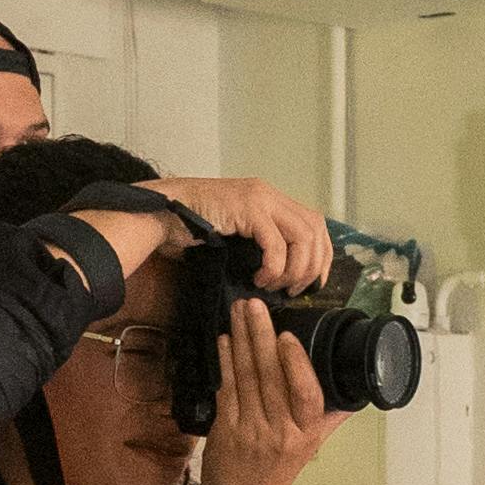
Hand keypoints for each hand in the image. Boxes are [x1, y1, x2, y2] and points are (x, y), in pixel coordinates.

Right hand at [93, 173, 332, 296]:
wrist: (163, 212)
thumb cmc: (194, 227)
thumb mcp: (237, 233)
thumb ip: (262, 242)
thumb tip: (286, 274)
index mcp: (271, 198)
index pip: (315, 224)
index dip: (321, 255)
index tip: (313, 282)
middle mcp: (270, 194)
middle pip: (315, 229)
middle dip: (312, 266)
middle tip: (294, 290)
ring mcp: (260, 198)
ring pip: (301, 236)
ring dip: (293, 268)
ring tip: (273, 285)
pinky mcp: (248, 208)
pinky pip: (276, 243)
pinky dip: (274, 266)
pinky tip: (260, 279)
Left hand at [193, 288, 331, 484]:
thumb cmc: (278, 471)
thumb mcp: (313, 445)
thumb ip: (330, 416)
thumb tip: (352, 392)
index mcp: (306, 433)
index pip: (306, 395)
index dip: (296, 363)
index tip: (286, 336)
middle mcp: (279, 432)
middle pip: (270, 376)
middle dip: (261, 335)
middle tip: (256, 305)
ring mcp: (250, 431)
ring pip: (246, 377)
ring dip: (241, 339)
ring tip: (239, 312)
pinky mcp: (225, 429)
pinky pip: (226, 388)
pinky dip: (225, 361)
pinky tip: (225, 339)